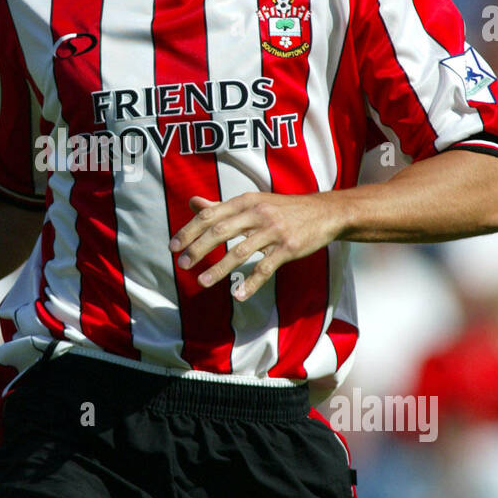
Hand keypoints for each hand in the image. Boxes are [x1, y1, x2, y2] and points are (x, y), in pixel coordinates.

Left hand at [169, 191, 345, 298]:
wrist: (324, 212)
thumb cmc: (283, 209)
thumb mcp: (253, 202)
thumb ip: (221, 206)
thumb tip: (192, 202)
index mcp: (245, 201)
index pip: (210, 215)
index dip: (189, 230)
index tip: (173, 246)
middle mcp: (257, 214)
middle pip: (220, 231)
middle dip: (198, 248)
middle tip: (182, 264)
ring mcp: (274, 231)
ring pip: (240, 251)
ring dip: (219, 269)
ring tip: (202, 282)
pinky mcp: (288, 248)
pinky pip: (266, 268)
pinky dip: (251, 283)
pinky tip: (238, 296)